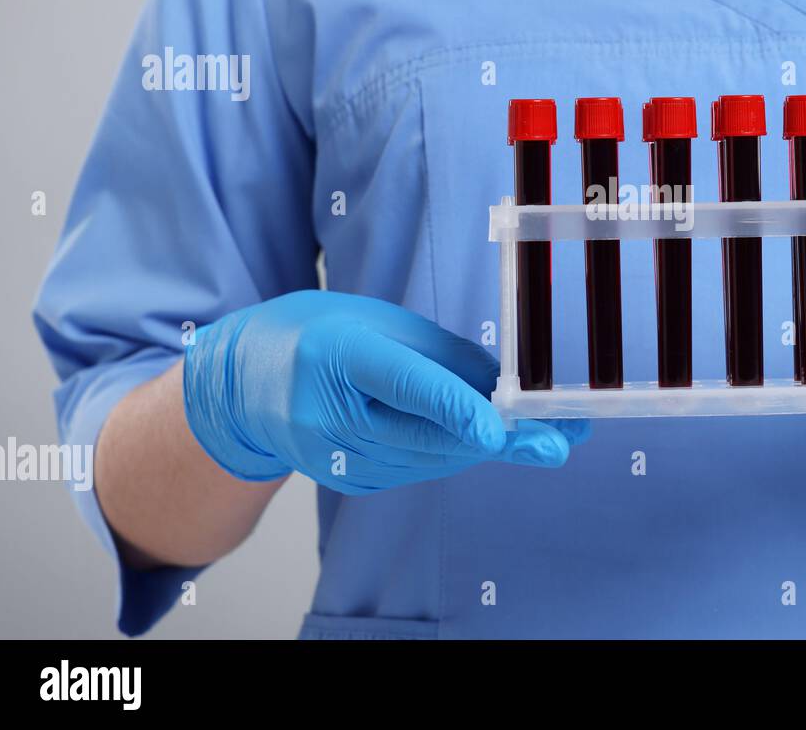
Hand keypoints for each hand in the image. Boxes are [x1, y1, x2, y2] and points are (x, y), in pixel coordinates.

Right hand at [183, 290, 586, 491]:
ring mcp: (336, 457)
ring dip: (487, 447)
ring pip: (431, 458)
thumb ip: (446, 357)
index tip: (498, 429)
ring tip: (544, 435)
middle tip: (559, 440)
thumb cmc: (322, 336)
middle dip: (501, 440)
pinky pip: (418, 467)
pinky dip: (455, 452)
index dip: (453, 409)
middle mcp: (330, 414)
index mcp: (336, 355)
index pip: (402, 385)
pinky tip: (482, 436)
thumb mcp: (383, 325)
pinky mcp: (350, 481)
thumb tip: (510, 389)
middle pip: (426, 435)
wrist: (246, 384)